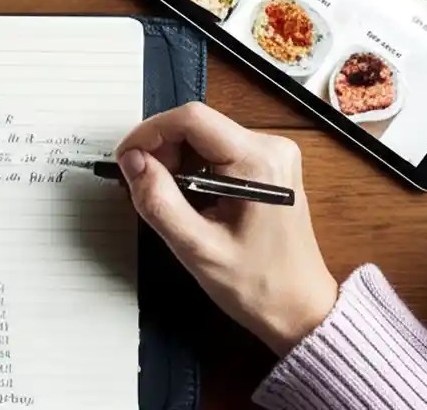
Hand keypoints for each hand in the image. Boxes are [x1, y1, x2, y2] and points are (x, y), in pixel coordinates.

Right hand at [115, 102, 336, 354]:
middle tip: (143, 188)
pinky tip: (189, 202)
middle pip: (196, 126)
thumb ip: (159, 202)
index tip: (126, 160)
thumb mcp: (197, 249)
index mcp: (259, 161)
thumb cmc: (258, 286)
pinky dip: (192, 170)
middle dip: (161, 151)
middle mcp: (270, 147)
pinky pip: (216, 152)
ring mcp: (271, 154)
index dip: (149, 133)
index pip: (192, 119)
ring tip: (169, 202)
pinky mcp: (267, 165)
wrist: (300, 309)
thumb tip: (133, 162)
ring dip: (175, 162)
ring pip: (203, 137)